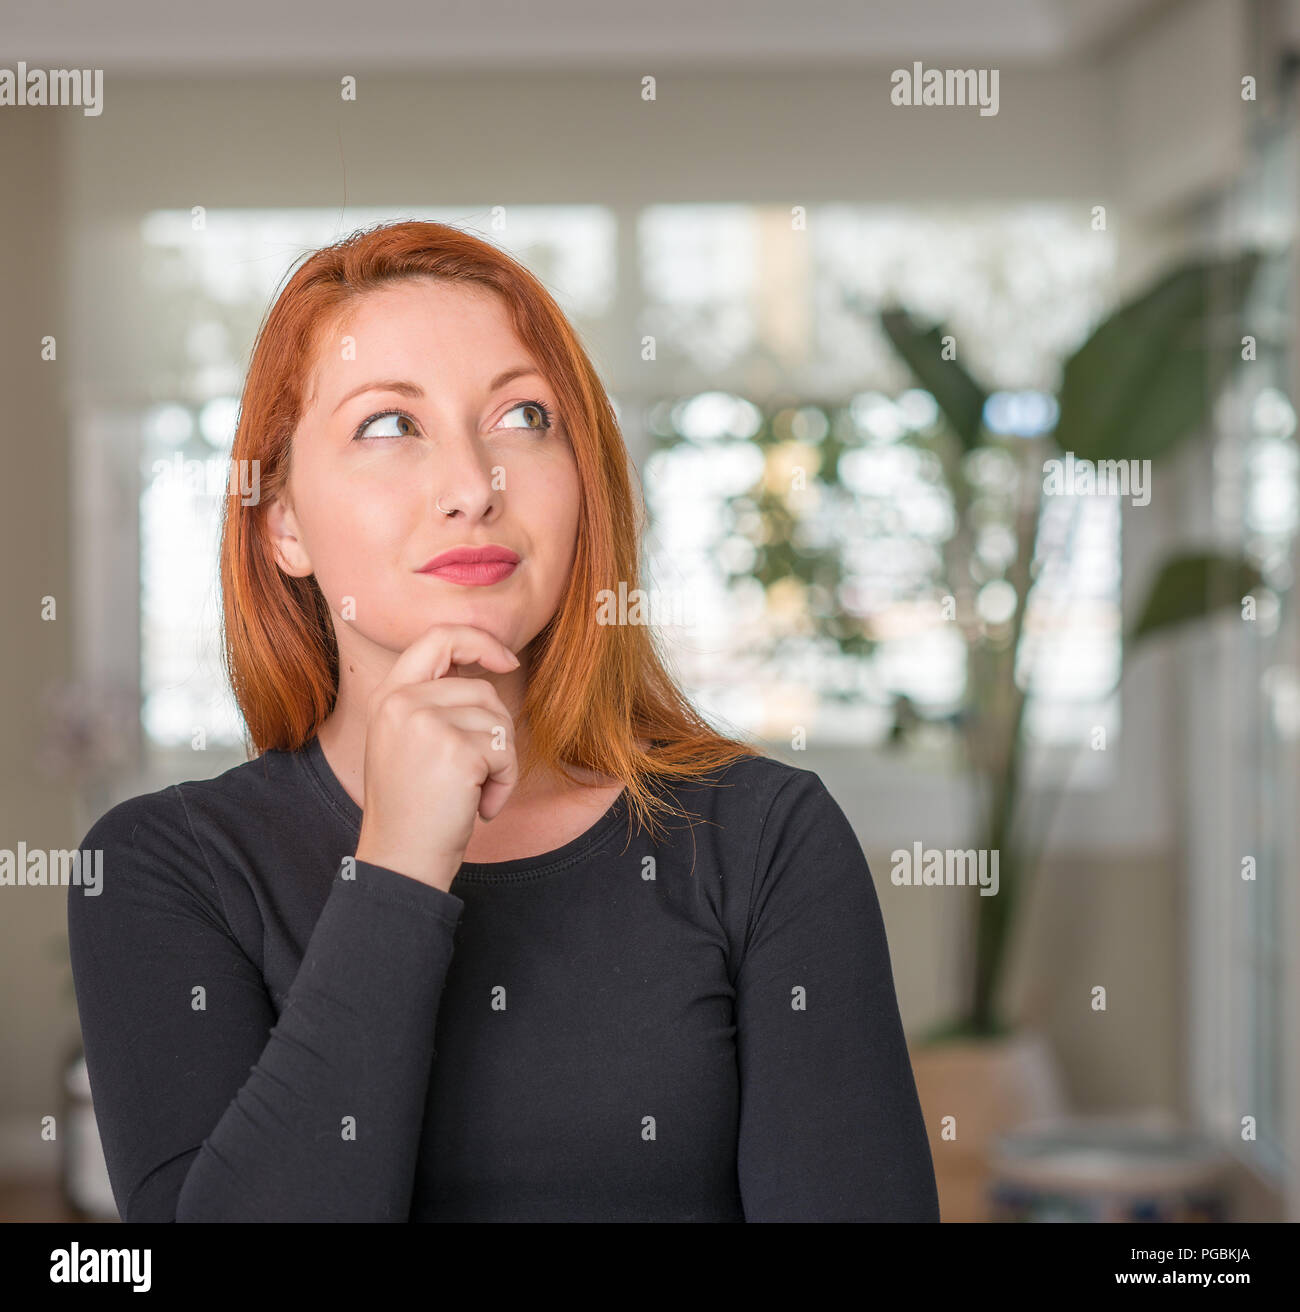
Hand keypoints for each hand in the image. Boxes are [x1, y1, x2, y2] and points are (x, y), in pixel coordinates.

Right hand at [353, 623, 519, 891]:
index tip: (507, 660)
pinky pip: (506, 752)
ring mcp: (426, 723)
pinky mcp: (456, 749)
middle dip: (496, 730)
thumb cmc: (412, 808)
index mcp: (389, 696)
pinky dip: (504, 783)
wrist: (401, 860)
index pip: (438, 637)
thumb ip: (431, 702)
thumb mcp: (406, 741)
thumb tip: (488, 668)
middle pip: (482, 689)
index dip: (479, 641)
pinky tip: (479, 806)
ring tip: (473, 793)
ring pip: (498, 722)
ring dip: (500, 763)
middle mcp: (402, 702)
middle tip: (481, 770)